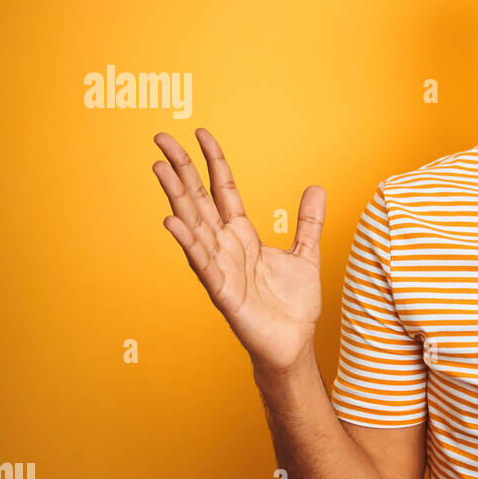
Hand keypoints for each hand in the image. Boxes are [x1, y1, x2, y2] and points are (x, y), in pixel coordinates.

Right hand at [152, 128, 325, 373]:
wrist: (294, 345)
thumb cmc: (293, 306)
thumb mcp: (306, 255)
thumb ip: (309, 222)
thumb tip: (317, 187)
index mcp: (243, 235)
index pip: (223, 190)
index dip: (213, 161)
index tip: (200, 133)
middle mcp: (226, 247)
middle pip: (199, 200)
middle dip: (181, 169)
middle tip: (161, 138)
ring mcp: (221, 267)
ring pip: (194, 225)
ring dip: (176, 197)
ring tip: (160, 168)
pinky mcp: (222, 292)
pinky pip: (202, 264)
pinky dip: (188, 243)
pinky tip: (171, 222)